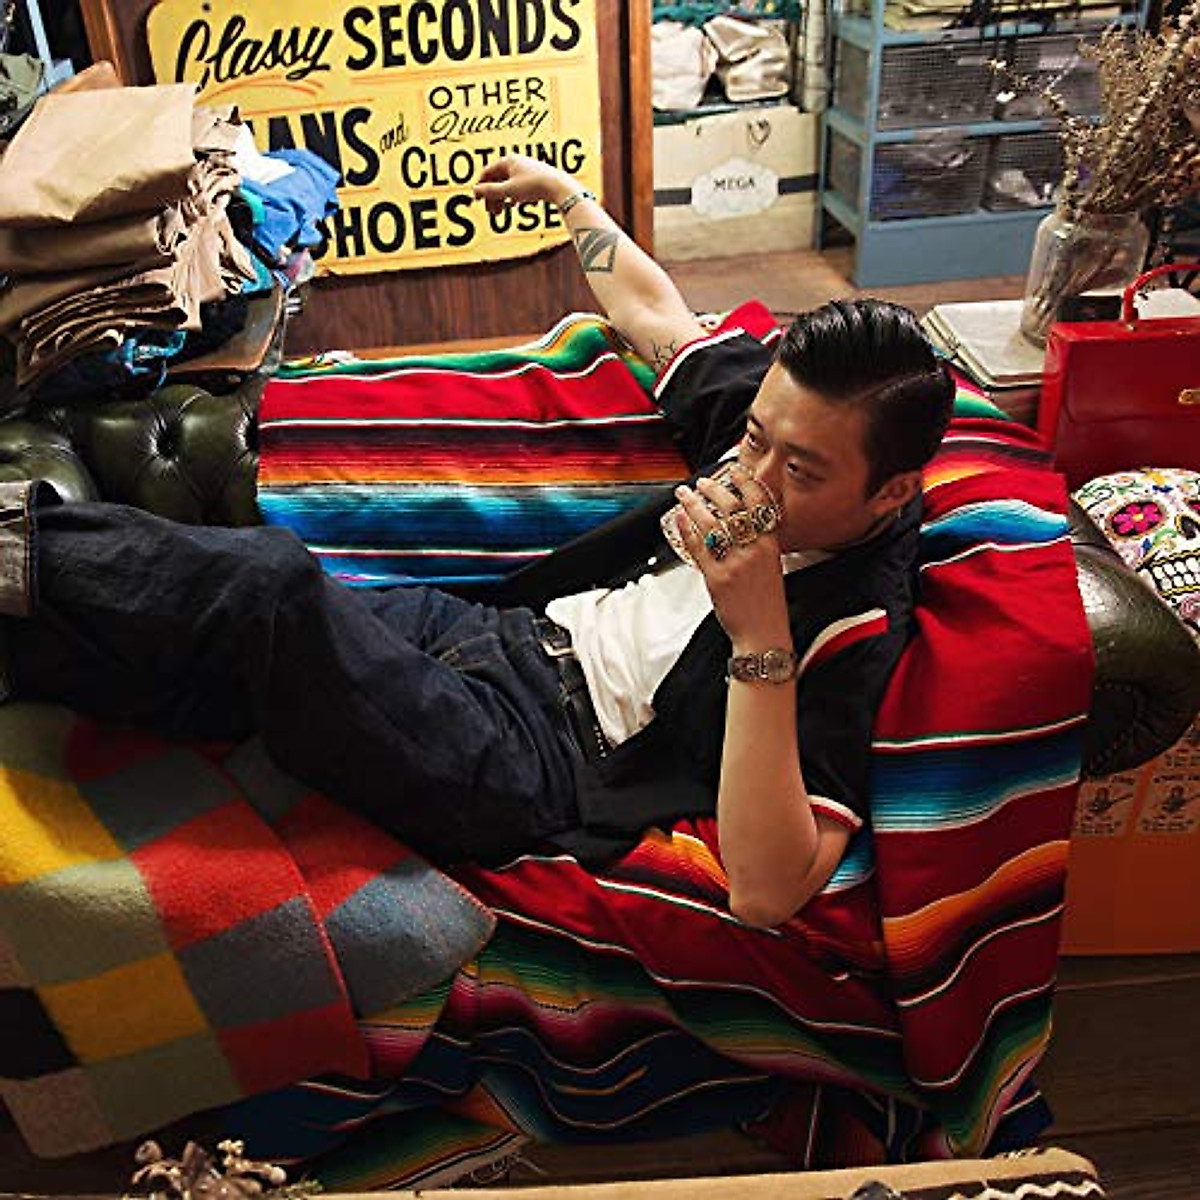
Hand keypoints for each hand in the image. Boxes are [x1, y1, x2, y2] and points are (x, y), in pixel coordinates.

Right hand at [473, 155, 578, 214]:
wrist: (559, 187)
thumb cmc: (533, 186)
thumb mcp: (508, 190)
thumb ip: (490, 191)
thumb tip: (474, 190)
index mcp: (508, 160)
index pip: (487, 173)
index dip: (480, 187)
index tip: (477, 200)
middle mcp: (516, 162)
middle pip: (497, 180)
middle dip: (492, 197)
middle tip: (491, 212)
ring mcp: (526, 170)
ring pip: (508, 185)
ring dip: (502, 199)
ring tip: (500, 213)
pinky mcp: (535, 178)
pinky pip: (518, 187)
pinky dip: (513, 196)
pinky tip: (513, 205)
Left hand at [671, 463, 790, 648]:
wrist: (763, 633)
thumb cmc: (766, 603)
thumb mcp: (771, 566)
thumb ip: (758, 543)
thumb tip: (740, 524)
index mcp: (770, 545)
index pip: (760, 503)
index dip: (746, 482)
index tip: (734, 470)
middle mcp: (754, 550)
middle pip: (732, 508)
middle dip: (714, 489)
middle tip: (702, 482)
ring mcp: (735, 563)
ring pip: (711, 524)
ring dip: (693, 504)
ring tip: (684, 494)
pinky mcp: (717, 577)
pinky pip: (698, 548)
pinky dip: (686, 530)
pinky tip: (679, 520)